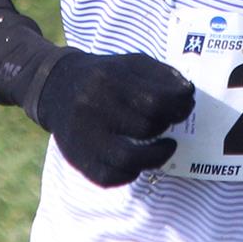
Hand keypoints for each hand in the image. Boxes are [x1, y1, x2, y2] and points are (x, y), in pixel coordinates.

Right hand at [33, 51, 196, 186]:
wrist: (55, 86)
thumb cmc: (104, 75)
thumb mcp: (131, 64)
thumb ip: (161, 75)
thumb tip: (187, 93)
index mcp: (109, 80)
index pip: (156, 101)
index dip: (179, 106)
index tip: (184, 106)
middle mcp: (92, 108)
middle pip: (146, 127)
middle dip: (166, 125)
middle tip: (170, 121)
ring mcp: (83, 136)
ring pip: (128, 158)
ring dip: (157, 156)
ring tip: (167, 146)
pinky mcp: (78, 158)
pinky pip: (110, 177)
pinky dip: (131, 172)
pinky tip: (138, 161)